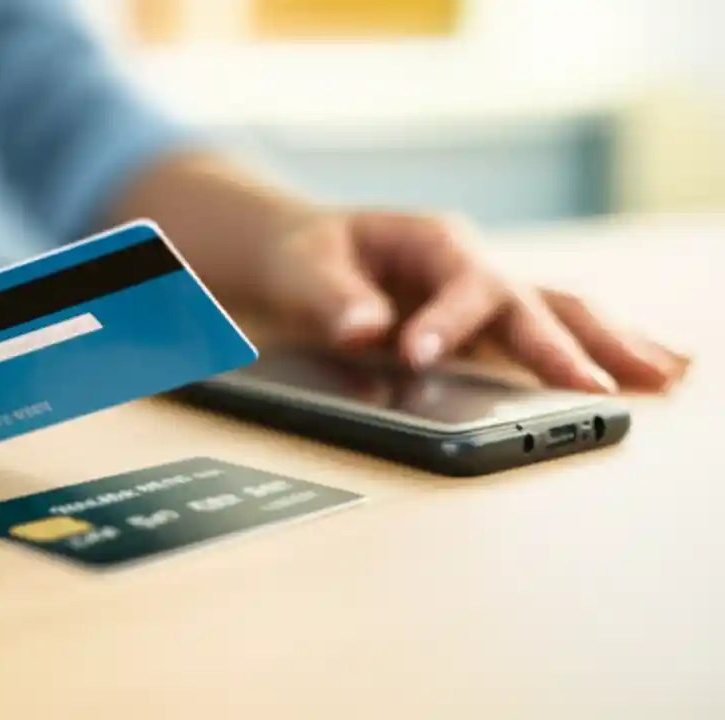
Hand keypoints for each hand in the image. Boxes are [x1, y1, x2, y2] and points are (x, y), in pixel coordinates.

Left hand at [259, 210, 688, 391]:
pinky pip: (557, 335)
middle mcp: (472, 266)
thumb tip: (363, 328)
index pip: (455, 282)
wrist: (305, 254)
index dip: (444, 321)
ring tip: (669, 375)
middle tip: (592, 388)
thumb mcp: (301, 268)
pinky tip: (656, 371)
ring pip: (564, 313)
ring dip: (613, 344)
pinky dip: (605, 351)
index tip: (419, 355)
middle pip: (531, 301)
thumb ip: (330, 297)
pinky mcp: (491, 329)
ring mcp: (489, 298)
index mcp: (431, 241)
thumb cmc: (306, 256)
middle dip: (562, 344)